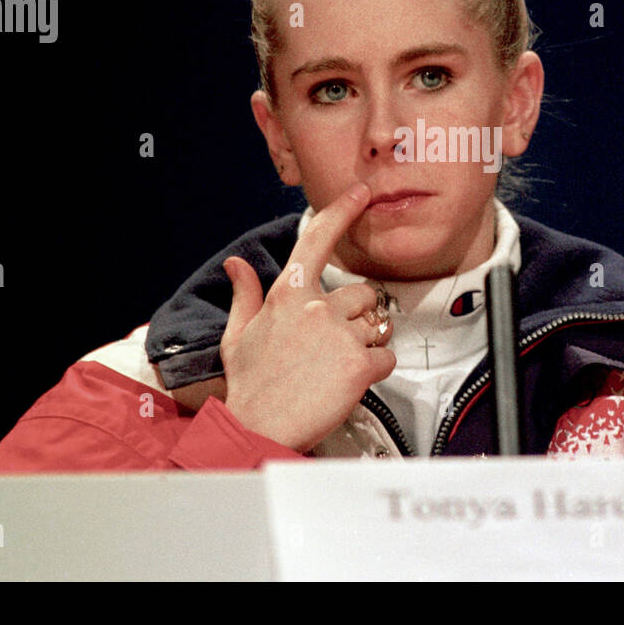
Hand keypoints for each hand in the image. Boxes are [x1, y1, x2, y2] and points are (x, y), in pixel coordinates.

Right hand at [218, 181, 395, 451]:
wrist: (257, 429)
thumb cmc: (249, 387)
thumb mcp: (237, 336)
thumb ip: (245, 295)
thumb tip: (236, 265)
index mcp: (287, 296)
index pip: (317, 241)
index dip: (341, 212)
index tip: (360, 195)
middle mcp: (315, 308)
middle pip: (363, 294)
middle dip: (357, 317)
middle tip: (333, 346)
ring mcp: (339, 335)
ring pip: (377, 325)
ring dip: (366, 344)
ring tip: (336, 368)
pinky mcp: (358, 365)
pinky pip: (387, 357)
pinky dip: (375, 371)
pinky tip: (349, 383)